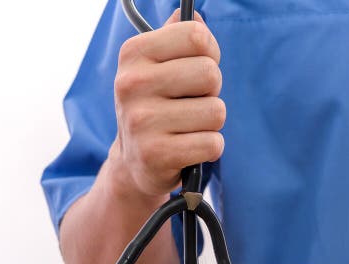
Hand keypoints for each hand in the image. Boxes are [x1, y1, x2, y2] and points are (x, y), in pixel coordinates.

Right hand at [110, 10, 224, 197]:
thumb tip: (197, 17)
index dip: (209, 55)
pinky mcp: (157, 155)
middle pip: (211, 74)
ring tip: (188, 128)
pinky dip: (209, 148)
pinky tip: (189, 149)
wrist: (134, 162)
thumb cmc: (155, 107)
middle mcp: (132, 83)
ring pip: (216, 112)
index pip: (197, 37)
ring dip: (211, 124)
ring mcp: (142, 120)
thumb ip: (177, 39)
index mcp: (134, 54)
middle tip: (191, 104)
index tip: (197, 70)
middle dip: (211, 93)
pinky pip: (213, 143)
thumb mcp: (156, 68)